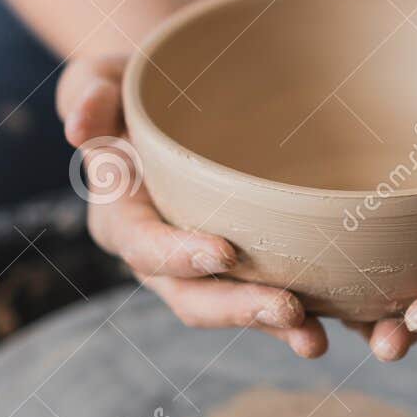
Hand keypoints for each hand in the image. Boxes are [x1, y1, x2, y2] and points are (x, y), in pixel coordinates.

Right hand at [57, 54, 330, 358]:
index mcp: (123, 217)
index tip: (223, 251)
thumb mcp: (98, 78)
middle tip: (287, 309)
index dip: (179, 255)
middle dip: (238, 308)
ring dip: (274, 326)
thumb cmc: (134, 86)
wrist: (175, 98)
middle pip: (194, 297)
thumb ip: (88, 95)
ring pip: (235, 307)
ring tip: (315, 338)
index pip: (145, 246)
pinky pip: (270, 294)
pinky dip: (303, 314)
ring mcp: (204, 268)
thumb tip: (79, 128)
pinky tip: (338, 327)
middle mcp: (161, 257)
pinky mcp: (244, 265)